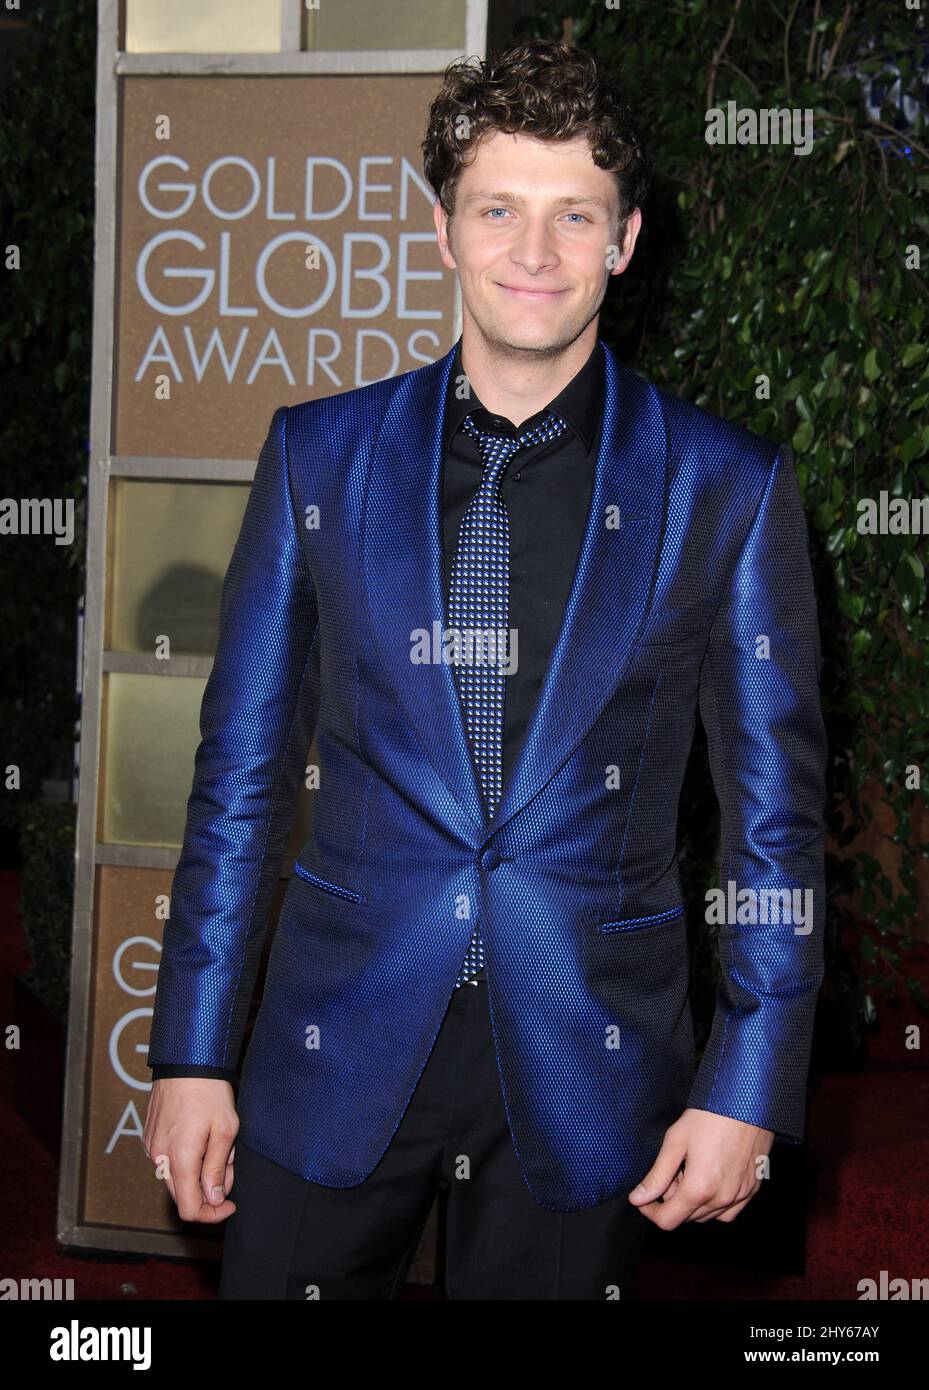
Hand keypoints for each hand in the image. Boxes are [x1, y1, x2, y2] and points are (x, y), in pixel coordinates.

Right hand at [142, 1078, 239, 1223]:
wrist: (186, 1062)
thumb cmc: (209, 1092)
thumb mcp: (225, 1130)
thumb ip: (217, 1169)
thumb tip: (214, 1198)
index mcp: (180, 1159)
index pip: (189, 1209)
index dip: (212, 1214)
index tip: (229, 1203)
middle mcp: (160, 1157)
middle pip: (182, 1195)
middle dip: (209, 1188)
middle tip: (228, 1164)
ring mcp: (151, 1147)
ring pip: (176, 1177)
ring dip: (198, 1172)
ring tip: (216, 1144)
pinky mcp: (149, 1137)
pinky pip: (168, 1160)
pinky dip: (186, 1159)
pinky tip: (201, 1136)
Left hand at [628, 1108, 774, 1228]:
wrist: (745, 1100)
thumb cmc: (710, 1116)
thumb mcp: (675, 1141)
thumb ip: (657, 1175)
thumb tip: (638, 1198)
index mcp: (700, 1188)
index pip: (669, 1220)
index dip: (651, 1211)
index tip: (644, 1197)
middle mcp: (722, 1198)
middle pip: (688, 1218)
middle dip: (673, 1200)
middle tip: (673, 1169)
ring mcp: (741, 1195)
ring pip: (708, 1216)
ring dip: (694, 1202)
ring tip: (691, 1170)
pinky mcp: (753, 1189)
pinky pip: (729, 1211)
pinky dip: (716, 1203)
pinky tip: (710, 1179)